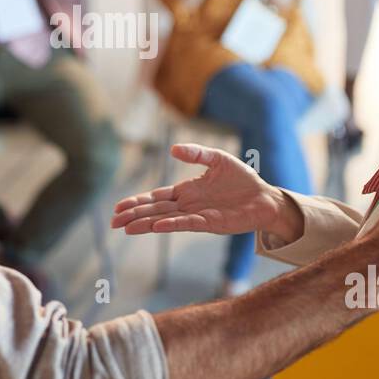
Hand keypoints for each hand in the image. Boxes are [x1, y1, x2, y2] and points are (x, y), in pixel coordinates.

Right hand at [111, 143, 302, 237]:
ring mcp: (198, 215)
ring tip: (126, 229)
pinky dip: (171, 224)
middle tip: (113, 222)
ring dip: (146, 223)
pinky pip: (187, 224)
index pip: (157, 197)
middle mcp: (188, 205)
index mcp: (187, 190)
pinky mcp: (211, 223)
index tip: (119, 207)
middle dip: (134, 215)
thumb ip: (196, 154)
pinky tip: (156, 226)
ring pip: (165, 219)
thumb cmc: (242, 179)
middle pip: (155, 210)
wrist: (265, 198)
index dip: (138, 201)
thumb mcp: (217, 159)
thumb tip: (173, 149)